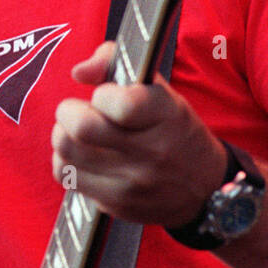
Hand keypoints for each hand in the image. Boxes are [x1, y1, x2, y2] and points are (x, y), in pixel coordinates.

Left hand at [51, 41, 226, 225]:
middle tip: (76, 111)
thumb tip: (79, 72)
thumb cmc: (173, 129)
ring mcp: (133, 183)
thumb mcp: (160, 91)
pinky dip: (65, 162)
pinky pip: (67, 177)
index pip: (119, 103)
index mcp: (167, 115)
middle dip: (69, 112)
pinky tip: (80, 156)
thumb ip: (116, 63)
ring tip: (76, 132)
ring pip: (67, 153)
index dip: (102, 94)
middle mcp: (152, 152)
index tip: (106, 95)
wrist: (204, 190)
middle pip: (83, 128)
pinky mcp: (116, 204)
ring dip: (63, 136)